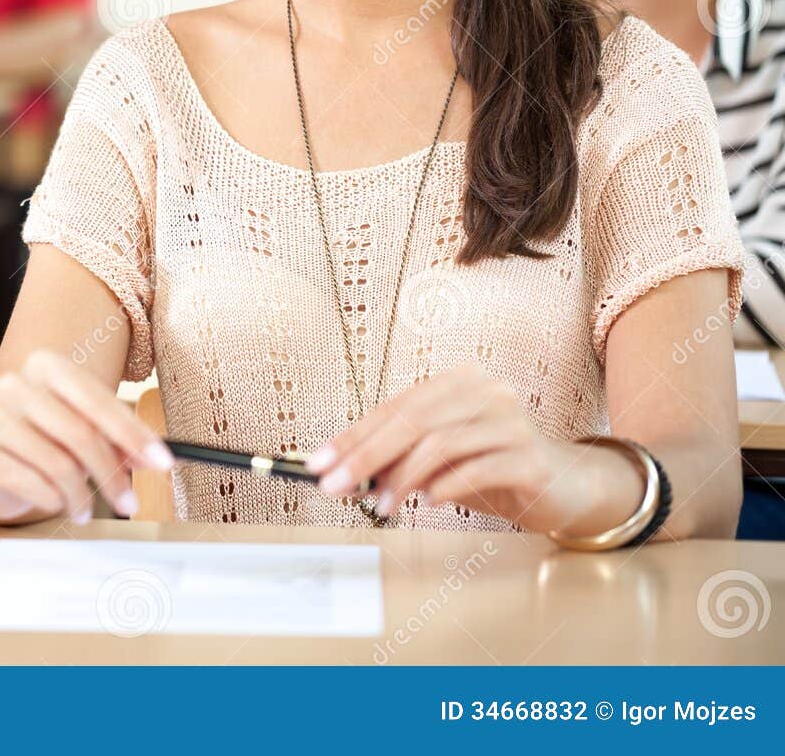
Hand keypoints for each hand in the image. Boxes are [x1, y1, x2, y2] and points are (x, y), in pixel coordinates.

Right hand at [0, 349, 174, 523]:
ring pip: (57, 464)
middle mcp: (14, 385)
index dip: (133, 434)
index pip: (97, 400)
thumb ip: (117, 440)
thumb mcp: (84, 430)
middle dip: (112, 474)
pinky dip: (51, 500)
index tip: (162, 463)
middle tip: (130, 502)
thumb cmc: (44, 440)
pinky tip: (57, 504)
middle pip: (80, 434)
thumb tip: (154, 459)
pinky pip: (27, 483)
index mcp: (45, 366)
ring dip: (81, 496)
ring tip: (85, 509)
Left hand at [306, 366, 615, 533]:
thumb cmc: (495, 469)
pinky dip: (445, 486)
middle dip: (366, 455)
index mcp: (457, 384)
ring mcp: (512, 422)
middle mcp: (486, 393)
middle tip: (336, 485)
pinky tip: (426, 502)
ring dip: (402, 477)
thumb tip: (344, 471)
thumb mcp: (441, 460)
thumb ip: (401, 457)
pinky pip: (479, 468)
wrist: (568, 488)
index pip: (394, 406)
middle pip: (413, 419)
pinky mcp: (532, 457)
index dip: (353, 435)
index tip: (319, 462)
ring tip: (382, 504)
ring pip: (441, 443)